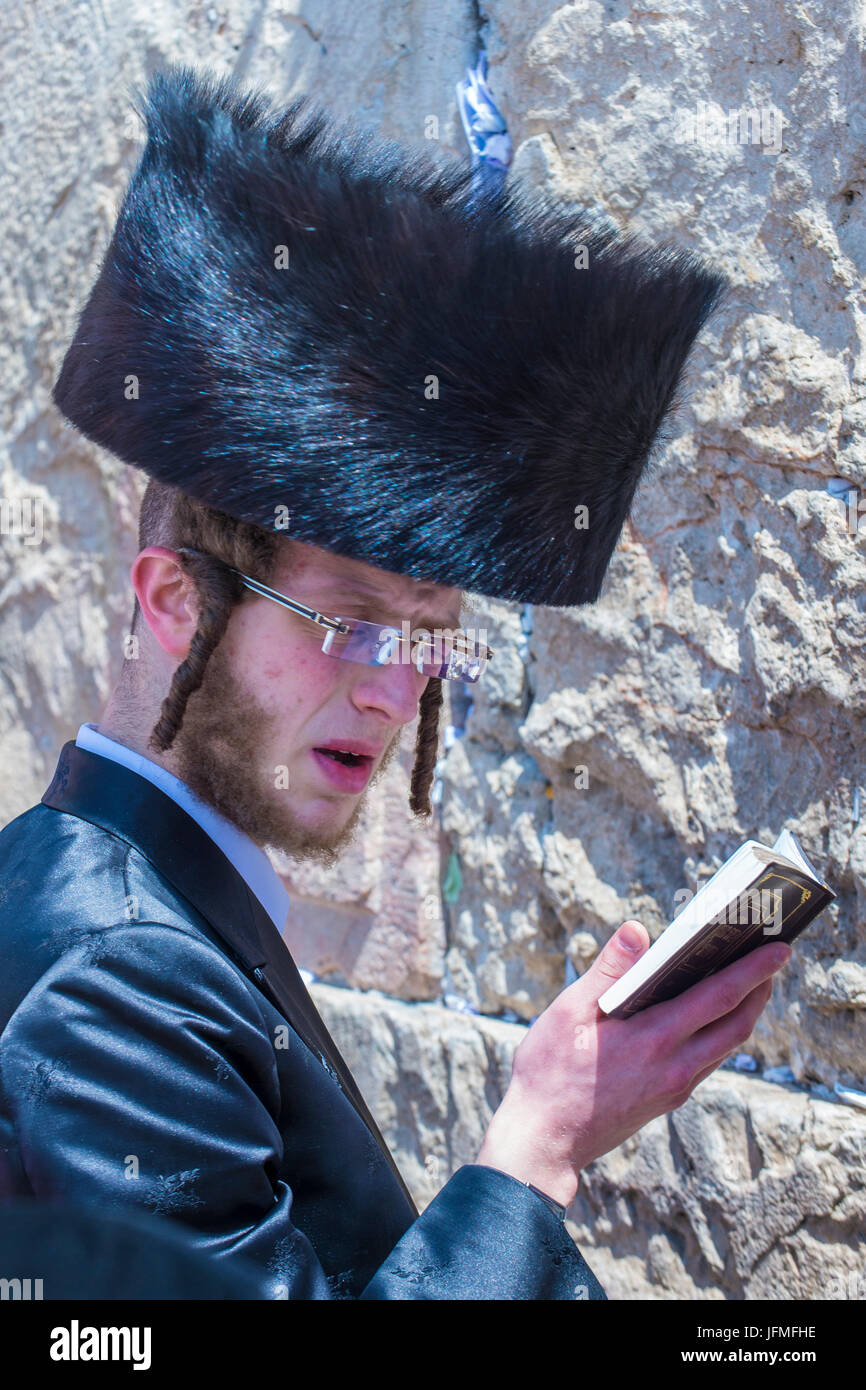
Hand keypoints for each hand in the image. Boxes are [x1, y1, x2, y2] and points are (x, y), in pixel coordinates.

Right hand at [475, 920, 790, 1208]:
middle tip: (773, 957)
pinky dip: (719, 1033)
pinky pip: (707, 1061)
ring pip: (726, 1045)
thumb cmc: (548, 1074)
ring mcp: (674, 1087)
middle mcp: (675, 1067)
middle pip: (737, 1024)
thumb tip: (637, 931)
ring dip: (744, 1012)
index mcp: (654, 1039)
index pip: (719, 997)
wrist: (543, 1141)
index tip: (778, 949)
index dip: (754, 970)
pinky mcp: (668, 1099)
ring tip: (748, 981)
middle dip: (761, 988)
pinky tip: (707, 1018)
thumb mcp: (568, 1013)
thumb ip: (608, 971)